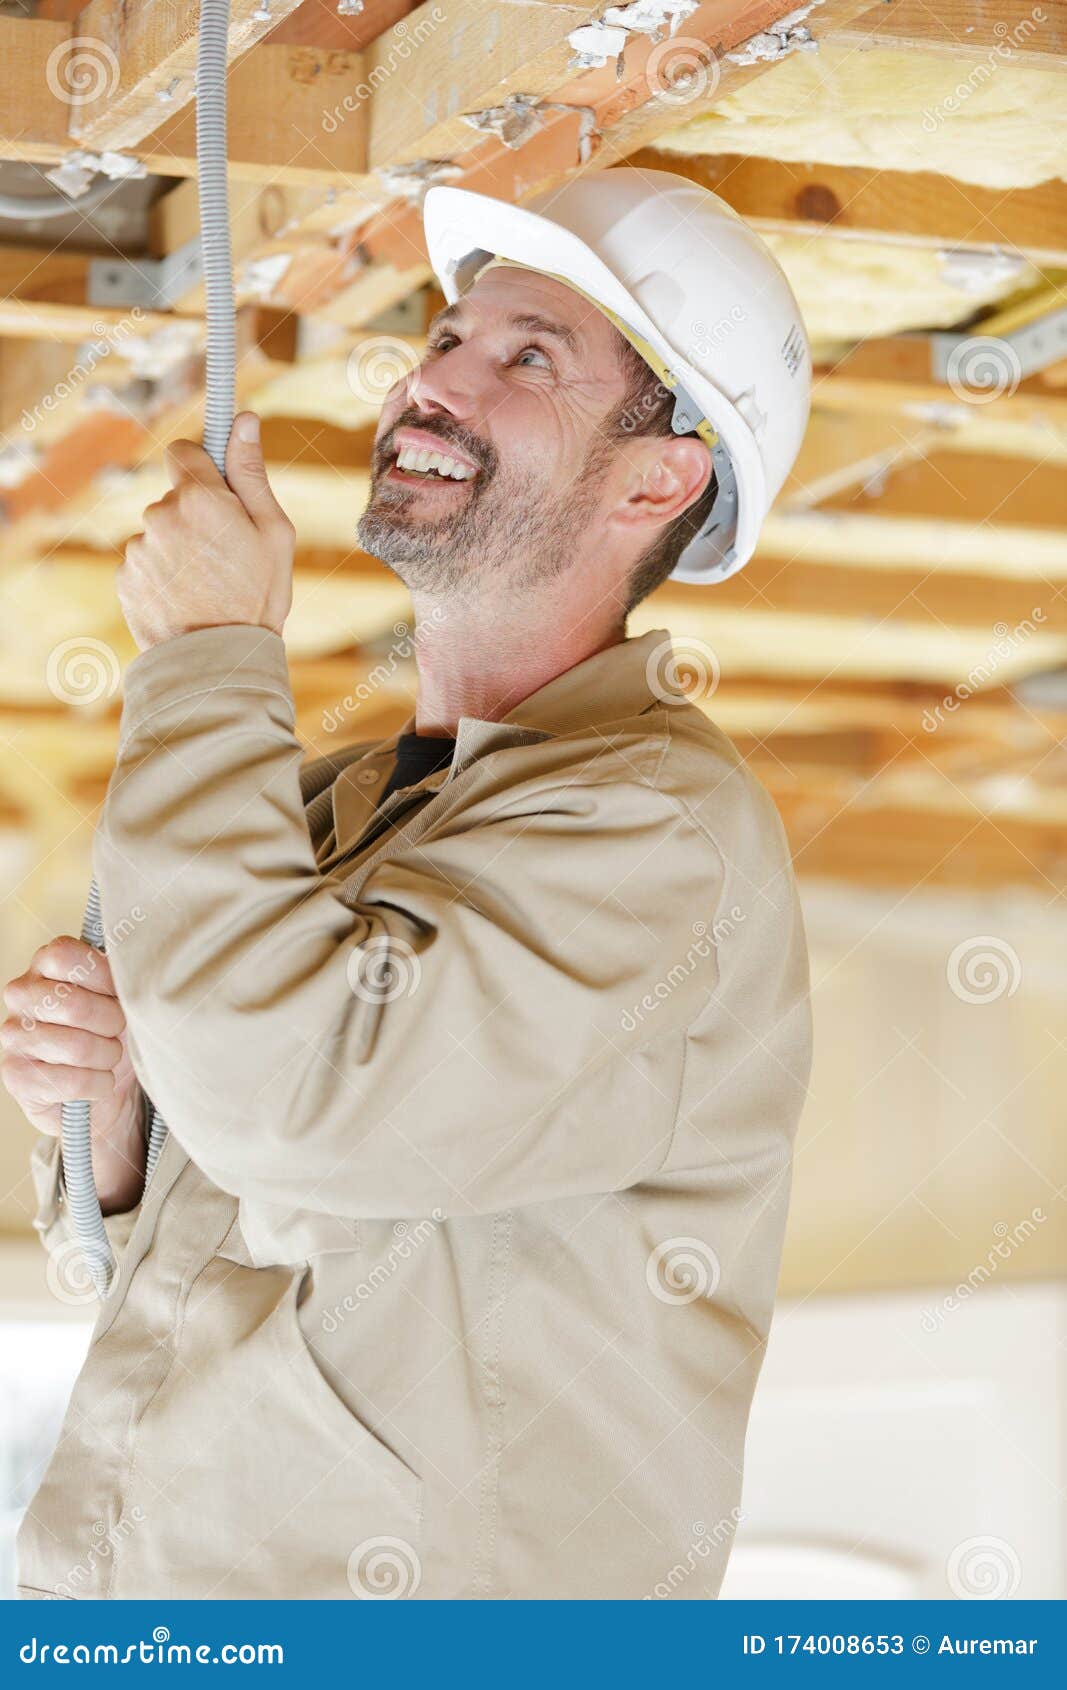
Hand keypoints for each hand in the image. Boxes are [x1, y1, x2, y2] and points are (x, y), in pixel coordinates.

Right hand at [1, 936, 146, 1212]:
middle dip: (107, 1023)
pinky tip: (98, 1087)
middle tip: (122, 1038)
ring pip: (64, 1041)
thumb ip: (128, 976)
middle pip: (64, 997)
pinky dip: (91, 1087)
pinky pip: (59, 1079)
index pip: (65, 952)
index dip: (102, 979)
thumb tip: (159, 950)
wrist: (112, 1100)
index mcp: (53, 964)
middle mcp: (23, 995)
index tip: (123, 1000)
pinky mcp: (16, 1077)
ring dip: (102, 1058)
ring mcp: (13, 1037)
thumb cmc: (128, 1040)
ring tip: (111, 1064)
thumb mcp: (134, 1002)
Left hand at [117, 411, 295, 652]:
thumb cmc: (257, 597)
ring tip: (206, 586)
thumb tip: (245, 420)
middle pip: (174, 497)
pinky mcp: (125, 577)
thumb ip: (252, 473)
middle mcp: (161, 515)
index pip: (185, 451)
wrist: (218, 662)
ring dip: (177, 548)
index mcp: (200, 498)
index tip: (216, 487)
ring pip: (159, 532)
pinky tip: (185, 600)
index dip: (202, 468)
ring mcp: (139, 547)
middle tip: (224, 555)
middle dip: (195, 515)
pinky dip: (161, 575)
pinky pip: (145, 563)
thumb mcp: (274, 533)